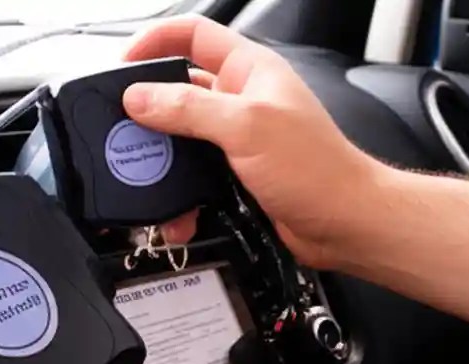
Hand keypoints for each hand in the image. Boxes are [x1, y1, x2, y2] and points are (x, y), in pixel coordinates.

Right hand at [122, 15, 380, 268]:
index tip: (125, 64)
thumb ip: (189, 109)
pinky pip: (196, 179)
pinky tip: (176, 213)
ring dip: (163, 162)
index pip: (194, 35)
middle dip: (149, 112)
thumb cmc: (317, 168)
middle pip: (179, 91)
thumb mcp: (247, 126)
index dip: (156, 40)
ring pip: (183, 141)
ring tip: (145, 177)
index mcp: (250, 70)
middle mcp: (243, 100)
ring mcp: (239, 140)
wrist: (345, 224)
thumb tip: (139, 97)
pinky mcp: (237, 176)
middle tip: (123, 131)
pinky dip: (181, 197)